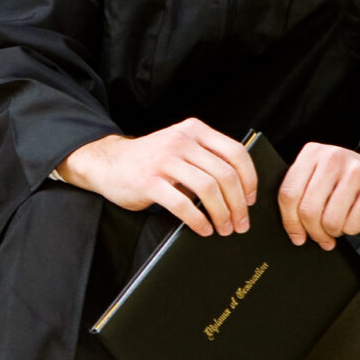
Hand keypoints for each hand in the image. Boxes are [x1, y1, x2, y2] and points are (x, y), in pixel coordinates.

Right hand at [56, 120, 258, 237]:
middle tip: (241, 224)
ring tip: (224, 229)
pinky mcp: (149, 181)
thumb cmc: (150, 160)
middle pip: (225, 175)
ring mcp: (164, 160)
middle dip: (238, 205)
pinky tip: (203, 229)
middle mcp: (181, 141)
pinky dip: (198, 221)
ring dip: (221, 214)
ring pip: (208, 189)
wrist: (108, 162)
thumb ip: (206, 157)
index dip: (249, 180)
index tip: (250, 200)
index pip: (236, 153)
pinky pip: (183, 204)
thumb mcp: (180, 147)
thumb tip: (240, 190)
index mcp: (194, 130)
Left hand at [276, 143, 359, 249]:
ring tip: (337, 226)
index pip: (288, 193)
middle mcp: (333, 158)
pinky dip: (351, 230)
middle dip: (313, 231)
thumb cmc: (345, 180)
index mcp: (312, 153)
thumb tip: (292, 229)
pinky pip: (352, 225)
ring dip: (332, 232)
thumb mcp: (318, 176)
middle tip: (320, 238)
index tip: (296, 236)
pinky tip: (353, 220)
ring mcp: (356, 172)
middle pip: (308, 209)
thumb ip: (300, 193)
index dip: (289, 221)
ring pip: (330, 220)